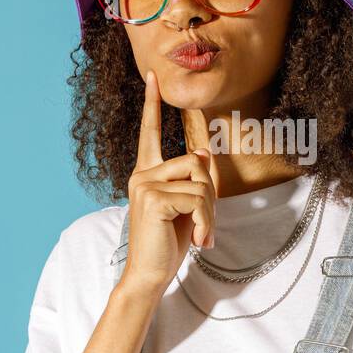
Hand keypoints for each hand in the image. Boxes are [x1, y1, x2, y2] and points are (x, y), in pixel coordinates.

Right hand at [118, 69, 219, 298]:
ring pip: (200, 181)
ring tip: (200, 234)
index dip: (152, 104)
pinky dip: (206, 222)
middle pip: (196, 162)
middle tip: (205, 225)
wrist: (150, 276)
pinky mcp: (152, 198)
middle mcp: (141, 174)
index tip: (153, 76)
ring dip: (210, 211)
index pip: (150, 133)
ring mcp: (144, 184)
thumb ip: (193, 180)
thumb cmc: (168, 243)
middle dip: (210, 195)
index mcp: (146, 174)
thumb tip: (202, 153)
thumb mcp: (186, 208)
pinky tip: (198, 241)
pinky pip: (198, 198)